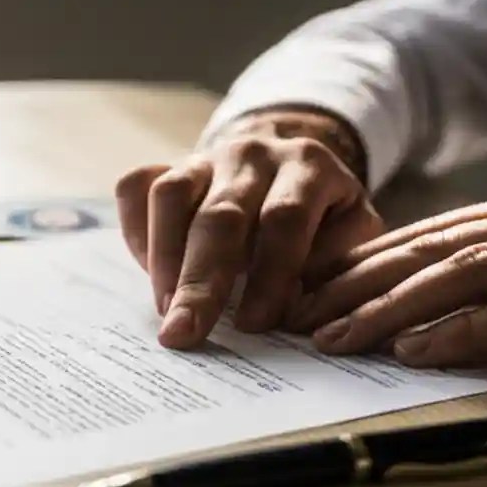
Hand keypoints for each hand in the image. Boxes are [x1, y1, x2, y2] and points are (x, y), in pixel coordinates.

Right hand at [115, 108, 383, 348]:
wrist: (294, 171)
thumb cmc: (325, 221)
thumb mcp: (350, 238)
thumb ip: (331, 268)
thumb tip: (294, 311)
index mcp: (309, 167)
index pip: (284, 218)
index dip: (268, 274)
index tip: (253, 325)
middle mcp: (254, 154)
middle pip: (221, 214)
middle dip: (201, 280)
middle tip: (184, 332)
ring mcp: (206, 157)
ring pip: (170, 194)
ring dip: (164, 258)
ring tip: (165, 310)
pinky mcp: (170, 165)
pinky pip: (137, 187)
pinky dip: (135, 231)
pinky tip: (149, 274)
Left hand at [290, 178, 486, 365]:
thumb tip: (425, 313)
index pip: (438, 232)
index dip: (368, 263)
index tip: (313, 293)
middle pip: (440, 246)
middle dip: (361, 284)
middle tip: (302, 317)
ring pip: (472, 273)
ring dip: (395, 308)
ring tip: (339, 338)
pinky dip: (466, 331)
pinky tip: (416, 351)